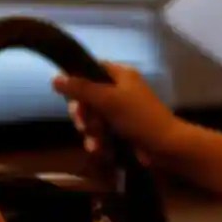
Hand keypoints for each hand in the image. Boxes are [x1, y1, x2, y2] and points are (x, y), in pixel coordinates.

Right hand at [52, 62, 183, 165]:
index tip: (72, 98)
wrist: (166, 147)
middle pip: (87, 97)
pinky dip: (100, 142)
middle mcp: (119, 90)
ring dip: (91, 132)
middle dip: (84, 115)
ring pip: (93, 118)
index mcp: (120, 75)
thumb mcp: (108, 100)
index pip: (90, 70)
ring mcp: (120, 112)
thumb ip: (80, 88)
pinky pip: (101, 133)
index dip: (78, 83)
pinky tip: (101, 151)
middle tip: (85, 125)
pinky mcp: (121, 131)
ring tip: (97, 144)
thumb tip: (54, 78)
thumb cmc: (139, 117)